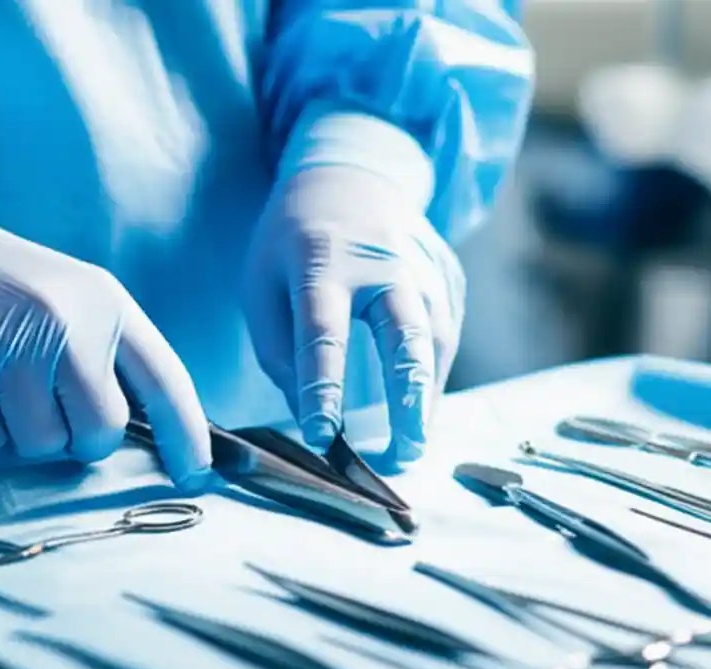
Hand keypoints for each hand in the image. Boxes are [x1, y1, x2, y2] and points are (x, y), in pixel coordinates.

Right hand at [0, 219, 210, 478]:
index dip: (186, 433)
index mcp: (108, 306)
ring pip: (41, 443)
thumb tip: (147, 434)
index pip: (165, 380)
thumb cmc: (12, 288)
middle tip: (53, 405)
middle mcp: (66, 324)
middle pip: (100, 429)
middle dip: (80, 437)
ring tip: (5, 384)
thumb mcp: (80, 301)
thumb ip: (113, 357)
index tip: (196, 472)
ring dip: (25, 432)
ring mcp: (11, 347)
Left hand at [244, 166, 464, 463]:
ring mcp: (422, 263)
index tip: (322, 435)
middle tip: (406, 452)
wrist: (349, 174)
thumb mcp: (263, 283)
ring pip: (437, 336)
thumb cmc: (293, 240)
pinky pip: (448, 327)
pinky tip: (423, 399)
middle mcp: (381, 261)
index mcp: (321, 261)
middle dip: (408, 397)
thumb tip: (309, 415)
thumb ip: (280, 350)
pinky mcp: (447, 270)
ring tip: (413, 441)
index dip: (323, 387)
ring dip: (427, 394)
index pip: (323, 333)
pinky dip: (436, 369)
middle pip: (405, 333)